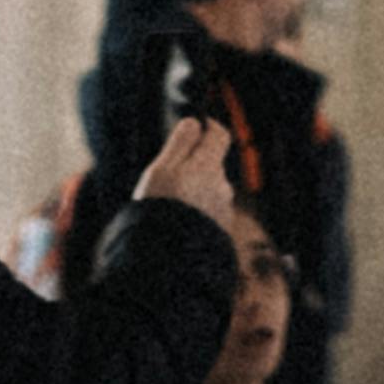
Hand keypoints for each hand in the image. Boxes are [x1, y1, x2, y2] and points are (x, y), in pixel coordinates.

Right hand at [135, 108, 240, 226]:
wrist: (170, 260)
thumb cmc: (160, 210)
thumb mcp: (161, 170)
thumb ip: (180, 143)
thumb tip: (195, 122)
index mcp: (208, 166)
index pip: (220, 134)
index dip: (208, 127)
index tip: (194, 129)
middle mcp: (222, 186)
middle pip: (212, 164)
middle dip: (195, 165)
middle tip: (168, 178)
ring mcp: (223, 210)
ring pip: (210, 189)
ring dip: (195, 192)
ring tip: (170, 207)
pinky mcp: (221, 231)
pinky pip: (209, 212)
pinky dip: (197, 212)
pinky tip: (178, 224)